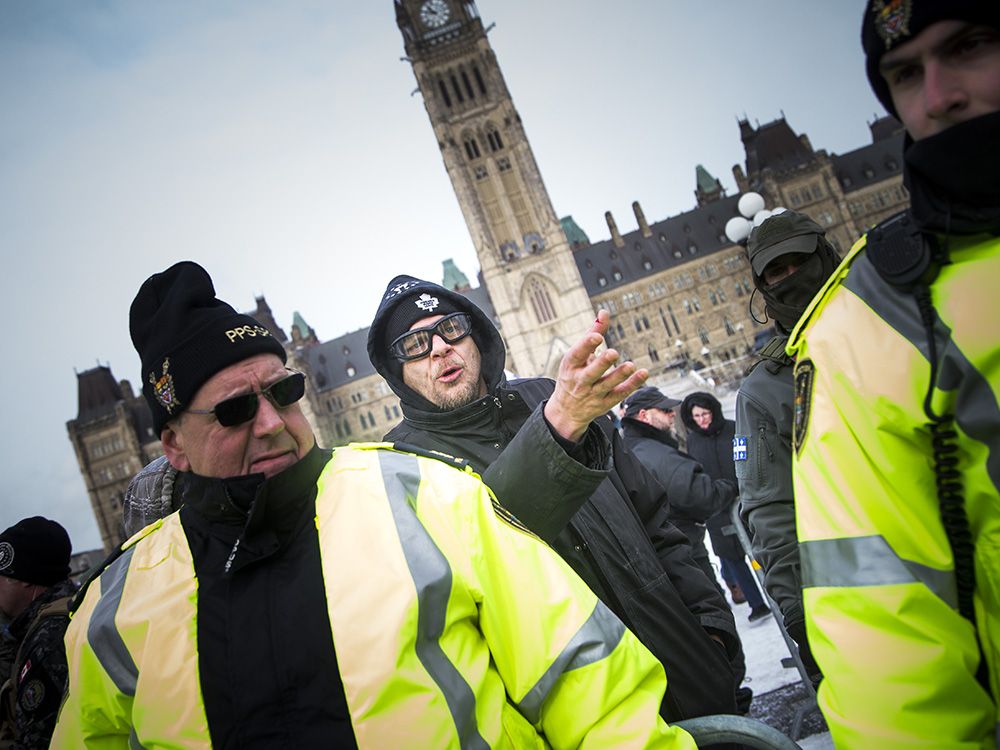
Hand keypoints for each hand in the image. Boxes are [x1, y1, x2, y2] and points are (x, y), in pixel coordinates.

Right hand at [544, 309, 647, 441]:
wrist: (566, 411)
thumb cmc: (573, 375)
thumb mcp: (577, 356)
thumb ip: (592, 334)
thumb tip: (604, 312)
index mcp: (571, 365)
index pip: (577, 354)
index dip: (587, 345)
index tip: (598, 336)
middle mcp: (580, 381)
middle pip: (591, 373)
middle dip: (602, 363)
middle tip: (613, 353)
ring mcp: (593, 394)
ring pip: (607, 385)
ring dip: (619, 375)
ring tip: (630, 365)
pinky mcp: (605, 403)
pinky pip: (619, 394)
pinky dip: (632, 385)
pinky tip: (643, 373)